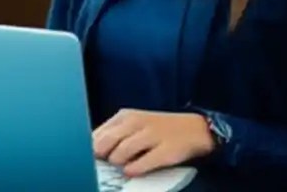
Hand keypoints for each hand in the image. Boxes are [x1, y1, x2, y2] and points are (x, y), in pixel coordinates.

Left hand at [92, 109, 215, 176]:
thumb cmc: (160, 131)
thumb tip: (89, 152)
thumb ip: (112, 135)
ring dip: (119, 164)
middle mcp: (138, 122)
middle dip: (103, 157)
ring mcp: (152, 135)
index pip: (95, 135)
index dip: (91, 150)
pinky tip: (137, 168)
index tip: (95, 157)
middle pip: (103, 144)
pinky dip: (133, 170)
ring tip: (129, 163)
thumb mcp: (135, 125)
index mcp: (126, 116)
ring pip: (118, 155)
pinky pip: (137, 166)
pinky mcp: (165, 151)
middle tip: (111, 162)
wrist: (198, 130)